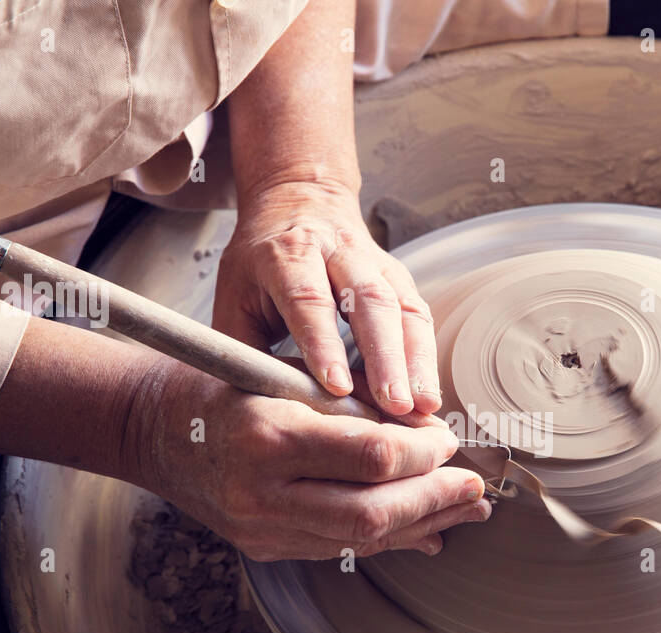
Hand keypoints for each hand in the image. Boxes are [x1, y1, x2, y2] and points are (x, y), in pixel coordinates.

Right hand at [130, 359, 488, 561]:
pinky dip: (386, 538)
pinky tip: (424, 532)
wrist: (151, 428)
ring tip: (464, 512)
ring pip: (360, 539)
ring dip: (421, 527)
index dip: (423, 451)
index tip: (446, 439)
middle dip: (435, 501)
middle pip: (372, 512)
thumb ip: (354, 407)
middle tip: (475, 489)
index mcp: (270, 435)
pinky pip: (338, 548)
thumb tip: (425, 436)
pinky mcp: (264, 547)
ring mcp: (260, 528)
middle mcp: (262, 492)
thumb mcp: (287, 376)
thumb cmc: (223, 386)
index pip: (372, 455)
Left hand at [213, 178, 440, 418]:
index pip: (309, 299)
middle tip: (394, 405)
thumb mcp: (233, 297)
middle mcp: (337, 251)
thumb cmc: (261, 261)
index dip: (325, 343)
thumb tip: (257, 404)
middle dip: (385, 357)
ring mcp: (374, 261)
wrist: (297, 200)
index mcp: (287, 254)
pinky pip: (417, 313)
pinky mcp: (398, 275)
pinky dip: (425, 354)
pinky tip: (427, 390)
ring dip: (416, 360)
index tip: (338, 387)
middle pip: (368, 302)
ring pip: (402, 307)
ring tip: (422, 405)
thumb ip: (244, 349)